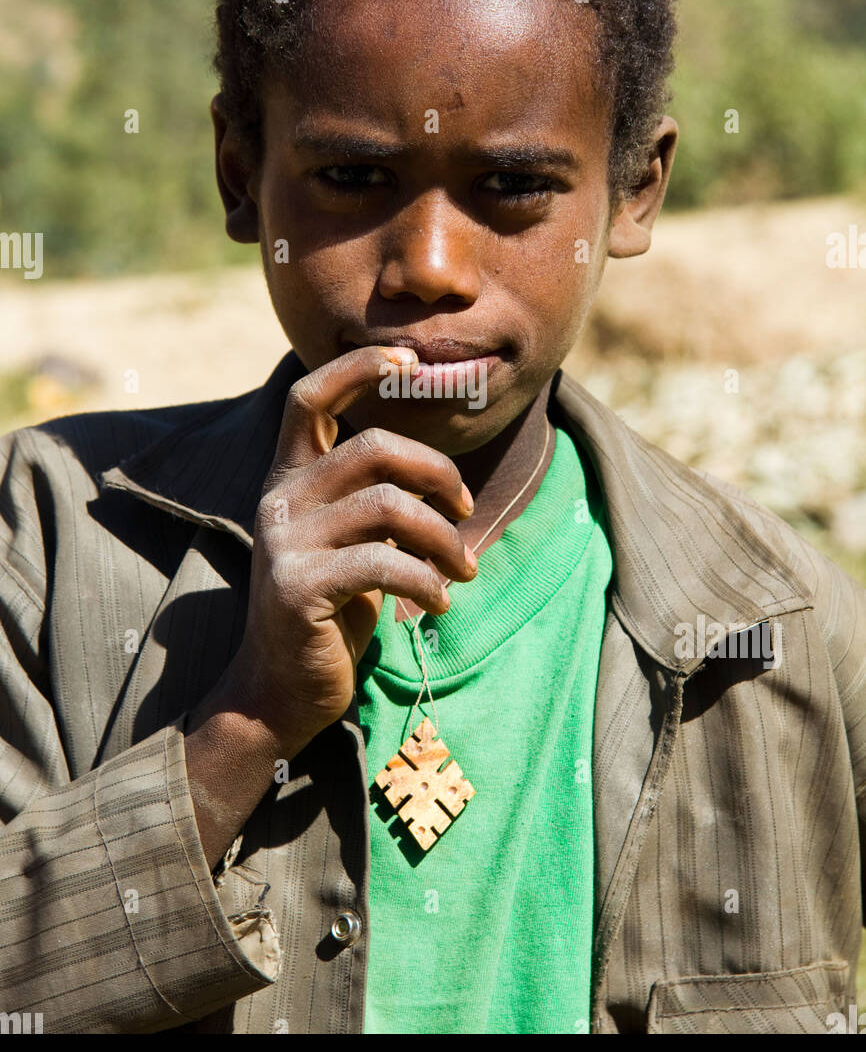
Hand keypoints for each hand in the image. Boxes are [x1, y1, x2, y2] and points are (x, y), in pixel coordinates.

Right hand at [221, 346, 476, 746]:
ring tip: (462, 573)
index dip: (358, 367)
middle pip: (374, 447)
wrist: (279, 692)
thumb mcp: (350, 544)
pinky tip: (437, 604)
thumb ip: (375, 503)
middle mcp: (279, 499)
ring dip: (444, 539)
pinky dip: (426, 581)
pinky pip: (384, 563)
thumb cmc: (330, 612)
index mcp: (289, 479)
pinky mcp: (298, 587)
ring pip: (390, 506)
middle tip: (467, 514)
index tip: (410, 360)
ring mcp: (284, 542)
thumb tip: (447, 484)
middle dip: (438, 474)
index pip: (308, 397)